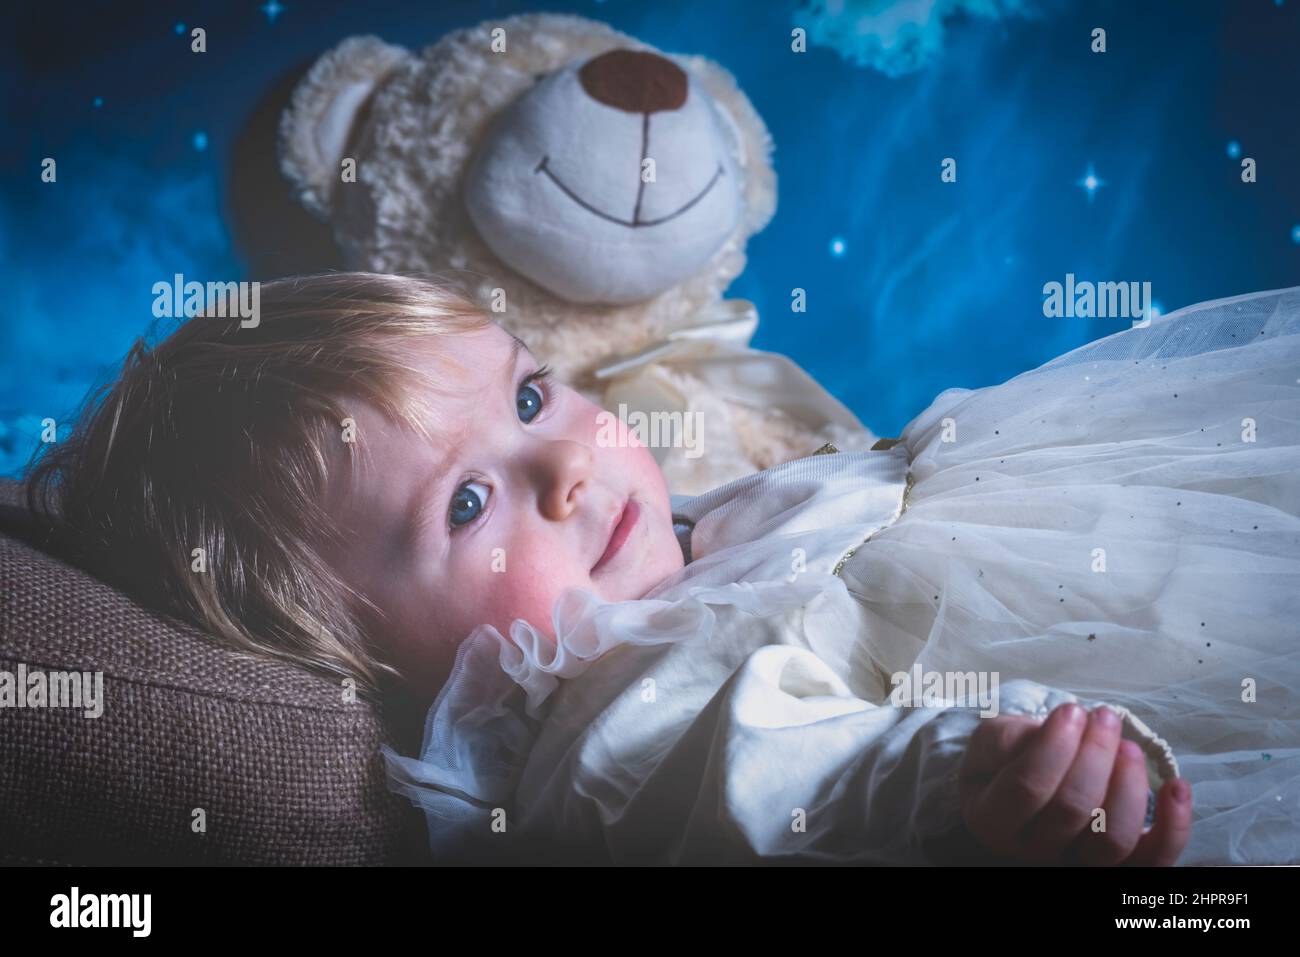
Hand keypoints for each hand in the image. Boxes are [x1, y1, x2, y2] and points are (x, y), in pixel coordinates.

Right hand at [958, 702, 1192, 864]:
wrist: (1023, 781)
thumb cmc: (1007, 758)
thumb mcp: (990, 740)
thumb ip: (1007, 738)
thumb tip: (1051, 734)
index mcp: (992, 819)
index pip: (1027, 789)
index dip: (1054, 747)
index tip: (1071, 711)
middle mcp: (1033, 851)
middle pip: (1072, 810)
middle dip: (1095, 754)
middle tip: (1103, 718)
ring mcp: (1077, 863)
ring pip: (1112, 840)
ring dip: (1129, 784)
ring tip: (1128, 746)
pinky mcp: (1119, 865)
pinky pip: (1152, 861)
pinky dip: (1173, 827)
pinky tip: (1176, 787)